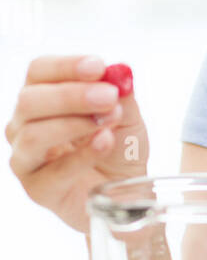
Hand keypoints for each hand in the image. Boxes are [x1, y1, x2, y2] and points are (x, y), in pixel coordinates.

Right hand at [5, 54, 149, 233]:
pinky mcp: (37, 189)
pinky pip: (53, 171)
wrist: (126, 192)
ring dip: (76, 124)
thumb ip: (122, 94)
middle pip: (30, 100)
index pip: (39, 71)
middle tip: (109, 96)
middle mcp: (25, 124)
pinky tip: (105, 143)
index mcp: (43, 97)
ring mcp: (26, 157)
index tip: (98, 66)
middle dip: (72, 96)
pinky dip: (82, 155)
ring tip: (109, 122)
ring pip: (34, 134)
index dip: (66, 66)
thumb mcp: (128, 116)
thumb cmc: (119, 149)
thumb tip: (120, 72)